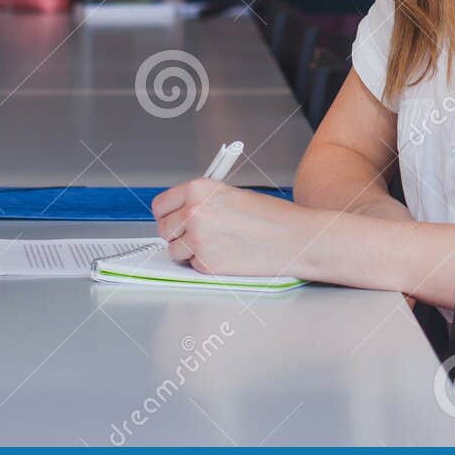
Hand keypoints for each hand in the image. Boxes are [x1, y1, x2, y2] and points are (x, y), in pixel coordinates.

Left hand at [151, 178, 317, 276]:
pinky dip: (204, 263)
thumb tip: (182, 214)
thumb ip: (202, 201)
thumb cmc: (270, 216)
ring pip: (175, 250)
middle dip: (176, 233)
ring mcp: (198, 240)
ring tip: (215, 244)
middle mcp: (193, 212)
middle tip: (195, 234)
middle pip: (164, 229)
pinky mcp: (206, 264)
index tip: (171, 219)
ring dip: (188, 251)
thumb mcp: (231, 195)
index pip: (160, 205)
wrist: (293, 237)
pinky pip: (193, 265)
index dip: (166, 214)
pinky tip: (226, 254)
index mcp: (198, 189)